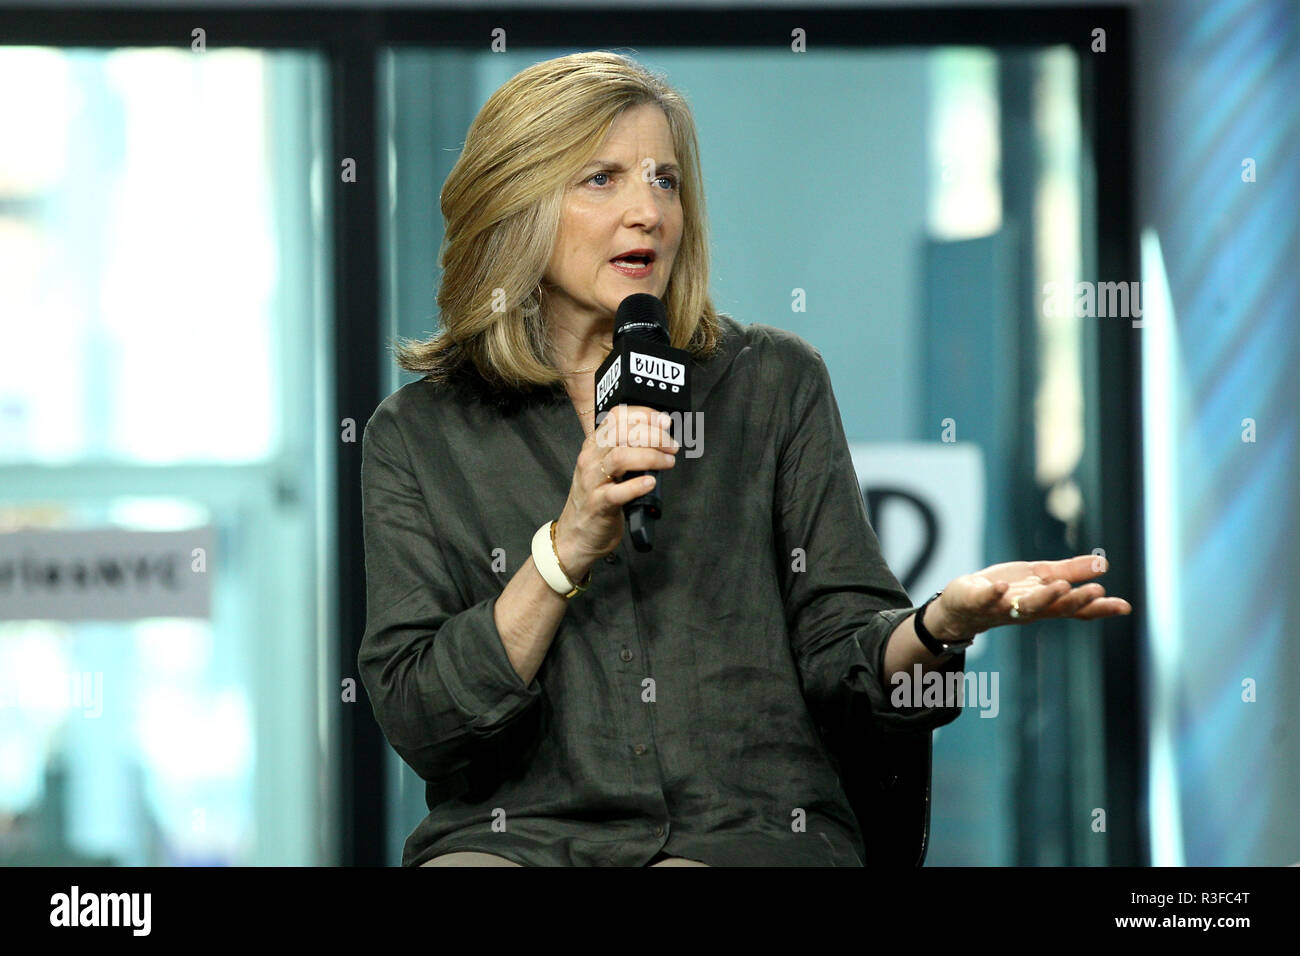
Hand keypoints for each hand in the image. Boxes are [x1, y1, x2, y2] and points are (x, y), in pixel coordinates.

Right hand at [553, 405, 679, 574]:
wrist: (576, 534)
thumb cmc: (598, 498)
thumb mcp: (607, 468)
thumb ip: (627, 450)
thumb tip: (661, 435)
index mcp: (594, 446)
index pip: (617, 416)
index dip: (645, 414)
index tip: (665, 422)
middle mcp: (591, 459)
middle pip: (622, 433)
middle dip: (653, 435)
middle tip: (672, 446)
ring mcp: (592, 482)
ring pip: (620, 457)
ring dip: (650, 456)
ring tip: (667, 462)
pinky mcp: (598, 505)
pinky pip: (617, 492)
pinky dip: (637, 485)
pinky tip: (651, 483)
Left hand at [929, 554, 1131, 640]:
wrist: (963, 606)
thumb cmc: (1007, 591)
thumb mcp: (1041, 577)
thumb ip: (1071, 571)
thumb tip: (1105, 566)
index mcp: (1046, 603)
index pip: (1076, 609)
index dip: (1100, 608)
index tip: (1124, 606)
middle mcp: (1028, 609)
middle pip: (1056, 608)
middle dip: (1076, 600)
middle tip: (1097, 592)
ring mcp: (1002, 608)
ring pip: (1026, 606)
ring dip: (1044, 597)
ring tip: (1061, 585)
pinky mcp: (977, 601)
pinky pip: (986, 599)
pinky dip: (994, 594)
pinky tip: (1003, 586)